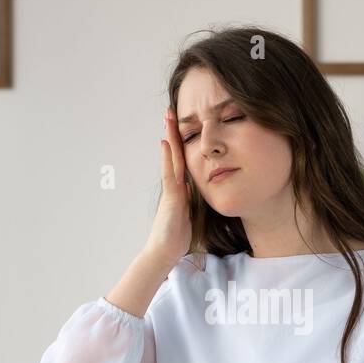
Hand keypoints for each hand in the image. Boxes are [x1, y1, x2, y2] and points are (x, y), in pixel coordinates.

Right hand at [142, 106, 193, 268]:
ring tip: (168, 117)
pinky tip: (165, 143)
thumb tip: (199, 191)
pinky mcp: (171, 197)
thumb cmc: (177, 236)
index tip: (183, 124)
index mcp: (181, 188)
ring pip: (171, 158)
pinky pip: (169, 173)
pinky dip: (167, 158)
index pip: (183, 160)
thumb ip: (193, 201)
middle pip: (175, 153)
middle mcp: (174, 185)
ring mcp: (171, 189)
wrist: (164, 252)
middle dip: (174, 132)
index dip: (183, 142)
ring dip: (170, 137)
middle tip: (171, 110)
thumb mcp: (191, 215)